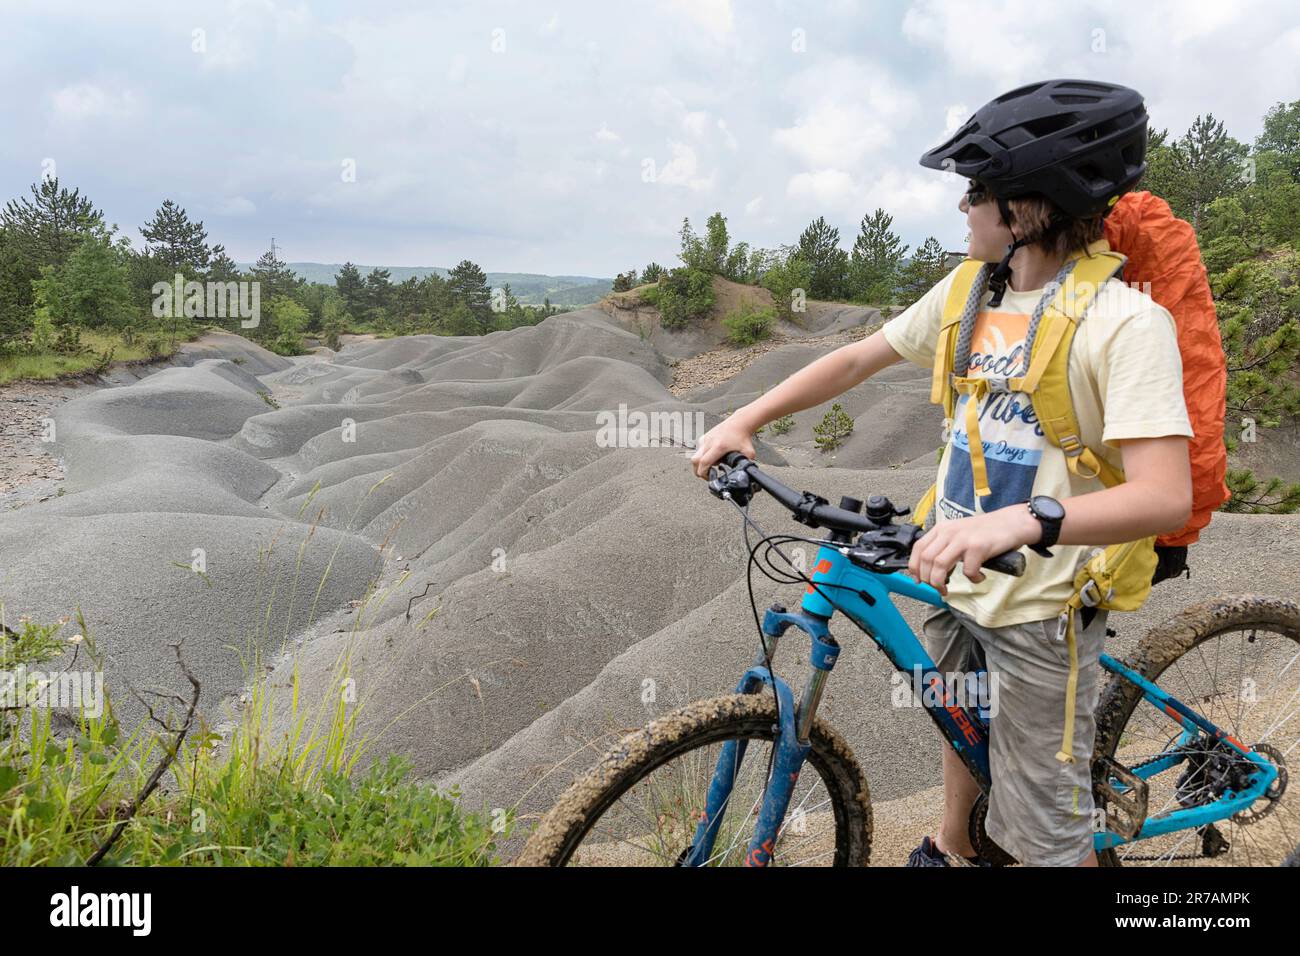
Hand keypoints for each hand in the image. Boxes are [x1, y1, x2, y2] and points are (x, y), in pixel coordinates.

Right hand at [691, 419, 756, 478]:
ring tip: (714, 464)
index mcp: (719, 446)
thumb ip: (747, 464)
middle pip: (695, 460)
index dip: (704, 473)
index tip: (710, 478)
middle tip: (707, 476)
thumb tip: (747, 473)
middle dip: (698, 471)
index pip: (704, 462)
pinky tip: (713, 456)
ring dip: (701, 463)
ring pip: (696, 455)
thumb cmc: (743, 436)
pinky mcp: (704, 437)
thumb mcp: (748, 453)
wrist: (739, 423)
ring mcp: (705, 439)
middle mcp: (709, 442)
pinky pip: (699, 450)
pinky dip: (703, 456)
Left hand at [907, 505, 1040, 594]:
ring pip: (940, 565)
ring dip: (940, 583)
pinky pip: (968, 571)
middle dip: (927, 580)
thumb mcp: (959, 533)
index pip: (918, 548)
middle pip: (926, 559)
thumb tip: (931, 570)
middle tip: (937, 589)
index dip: (914, 567)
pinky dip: (973, 579)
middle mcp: (949, 531)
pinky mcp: (978, 546)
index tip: (918, 580)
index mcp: (942, 528)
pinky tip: (980, 577)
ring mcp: (963, 539)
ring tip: (947, 590)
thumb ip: (945, 546)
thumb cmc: (986, 532)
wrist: (1012, 522)